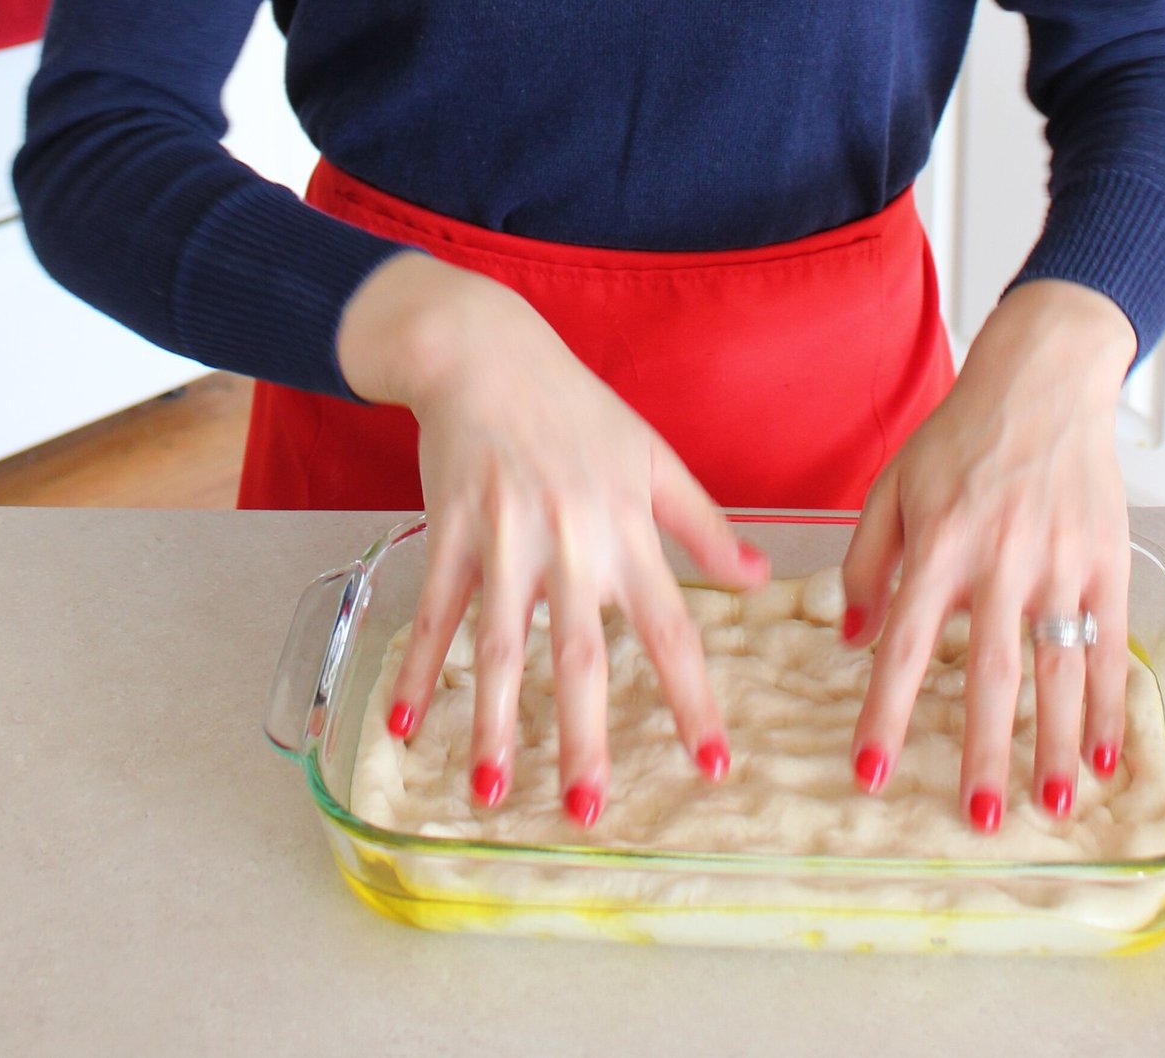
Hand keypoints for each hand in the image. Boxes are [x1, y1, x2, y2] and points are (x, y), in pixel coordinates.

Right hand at [335, 251, 767, 825]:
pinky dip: (420, 667)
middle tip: (590, 811)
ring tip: (492, 792)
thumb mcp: (651, 456)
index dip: (692, 700)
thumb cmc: (575, 407)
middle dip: (585, 737)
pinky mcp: (450, 530)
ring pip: (500, 646)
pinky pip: (437, 611)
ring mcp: (504, 539)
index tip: (711, 765)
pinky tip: (407, 725)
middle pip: (580, 654)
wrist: (485, 352)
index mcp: (626, 530)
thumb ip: (701, 523)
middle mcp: (569, 543)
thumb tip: (756, 577)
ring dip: (494, 722)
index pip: (670, 629)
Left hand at [841, 279, 1135, 831]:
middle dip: (985, 751)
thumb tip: (849, 637)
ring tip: (1049, 806)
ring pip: (1058, 668)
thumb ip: (867, 562)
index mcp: (939, 544)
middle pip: (992, 672)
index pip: (907, 644)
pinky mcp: (1106, 559)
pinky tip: (1102, 755)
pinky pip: (1109, 643)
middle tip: (980, 818)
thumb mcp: (893, 487)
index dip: (886, 712)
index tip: (870, 774)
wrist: (1042, 379)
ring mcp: (1059, 562)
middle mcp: (999, 559)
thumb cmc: (960, 437)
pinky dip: (1110, 703)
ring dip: (1054, 742)